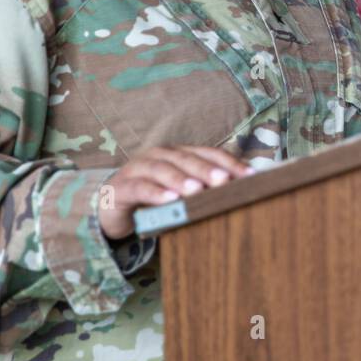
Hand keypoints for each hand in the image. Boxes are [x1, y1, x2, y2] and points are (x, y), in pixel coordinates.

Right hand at [99, 146, 252, 239]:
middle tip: (224, 180)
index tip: (250, 176)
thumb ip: (203, 191)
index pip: (208, 153)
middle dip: (207, 169)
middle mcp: (160, 155)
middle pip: (187, 159)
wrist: (110, 207)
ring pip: (163, 169)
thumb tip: (240, 195)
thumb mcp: (181, 194)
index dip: (229, 163)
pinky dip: (156, 192)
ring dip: (181, 178)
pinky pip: (140, 187)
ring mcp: (139, 168)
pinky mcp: (122, 186)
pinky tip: (170, 199)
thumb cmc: (154, 199)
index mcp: (179, 153)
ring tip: (197, 189)